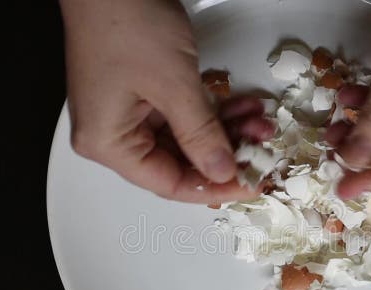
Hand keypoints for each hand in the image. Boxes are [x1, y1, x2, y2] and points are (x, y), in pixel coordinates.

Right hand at [60, 0, 265, 202]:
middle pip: (178, 162)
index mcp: (107, 142)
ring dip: (225, 131)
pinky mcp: (142, 89)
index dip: (214, 188)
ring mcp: (127, 110)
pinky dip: (212, 111)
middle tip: (263, 153)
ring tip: (260, 124)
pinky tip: (243, 107)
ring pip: (186, 137)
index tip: (251, 184)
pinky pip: (182, 113)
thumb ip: (201, 134)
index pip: (168, 183)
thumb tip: (223, 171)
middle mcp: (112, 133)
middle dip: (225, 155)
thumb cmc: (124, 20)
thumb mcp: (173, 85)